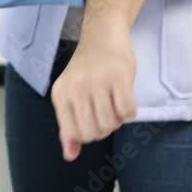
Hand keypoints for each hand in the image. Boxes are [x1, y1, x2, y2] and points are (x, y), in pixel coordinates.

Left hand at [51, 22, 136, 161]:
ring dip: (117, 120)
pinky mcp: (119, 77)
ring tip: (114, 104)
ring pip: (111, 124)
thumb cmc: (87, 70)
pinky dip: (130, 112)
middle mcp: (76, 89)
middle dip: (104, 129)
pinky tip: (125, 98)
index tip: (92, 121)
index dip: (88, 135)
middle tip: (106, 112)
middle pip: (94, 133)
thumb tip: (70, 156)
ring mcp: (97, 82)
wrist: (102, 36)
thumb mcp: (70, 96)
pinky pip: (128, 112)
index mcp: (61, 95)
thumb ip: (69, 126)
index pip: (74, 133)